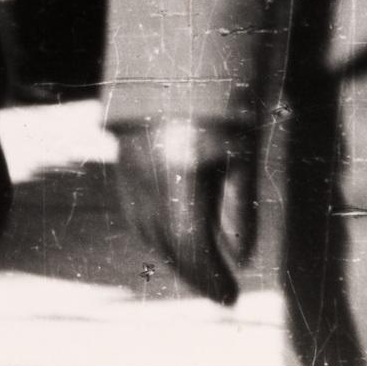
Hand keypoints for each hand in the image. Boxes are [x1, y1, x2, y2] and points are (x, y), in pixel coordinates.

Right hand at [114, 118, 259, 304]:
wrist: (174, 67)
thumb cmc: (219, 110)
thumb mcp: (244, 155)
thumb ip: (241, 207)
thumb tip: (242, 259)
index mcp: (179, 176)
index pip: (190, 245)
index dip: (210, 278)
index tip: (230, 298)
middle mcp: (147, 179)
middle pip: (168, 246)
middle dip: (197, 276)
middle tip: (222, 294)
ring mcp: (129, 174)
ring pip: (148, 234)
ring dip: (176, 260)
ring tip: (203, 274)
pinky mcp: (122, 169)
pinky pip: (136, 217)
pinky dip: (157, 239)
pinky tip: (175, 245)